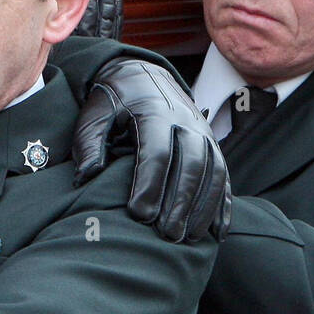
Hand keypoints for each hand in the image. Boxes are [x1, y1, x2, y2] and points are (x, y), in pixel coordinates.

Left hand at [72, 58, 230, 242]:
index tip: (138, 216)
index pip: (157, 152)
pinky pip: (225, 176)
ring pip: (213, 171)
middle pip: (191, 164)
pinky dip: (223, 205)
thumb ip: (89, 142)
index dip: (149, 185)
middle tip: (167, 236)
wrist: (143, 74)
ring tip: (188, 239)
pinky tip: (216, 233)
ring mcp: (204, 133)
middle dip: (181, 202)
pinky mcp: (213, 145)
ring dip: (204, 207)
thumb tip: (88, 175)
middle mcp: (186, 121)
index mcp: (154, 112)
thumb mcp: (94, 114)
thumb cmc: (114, 102)